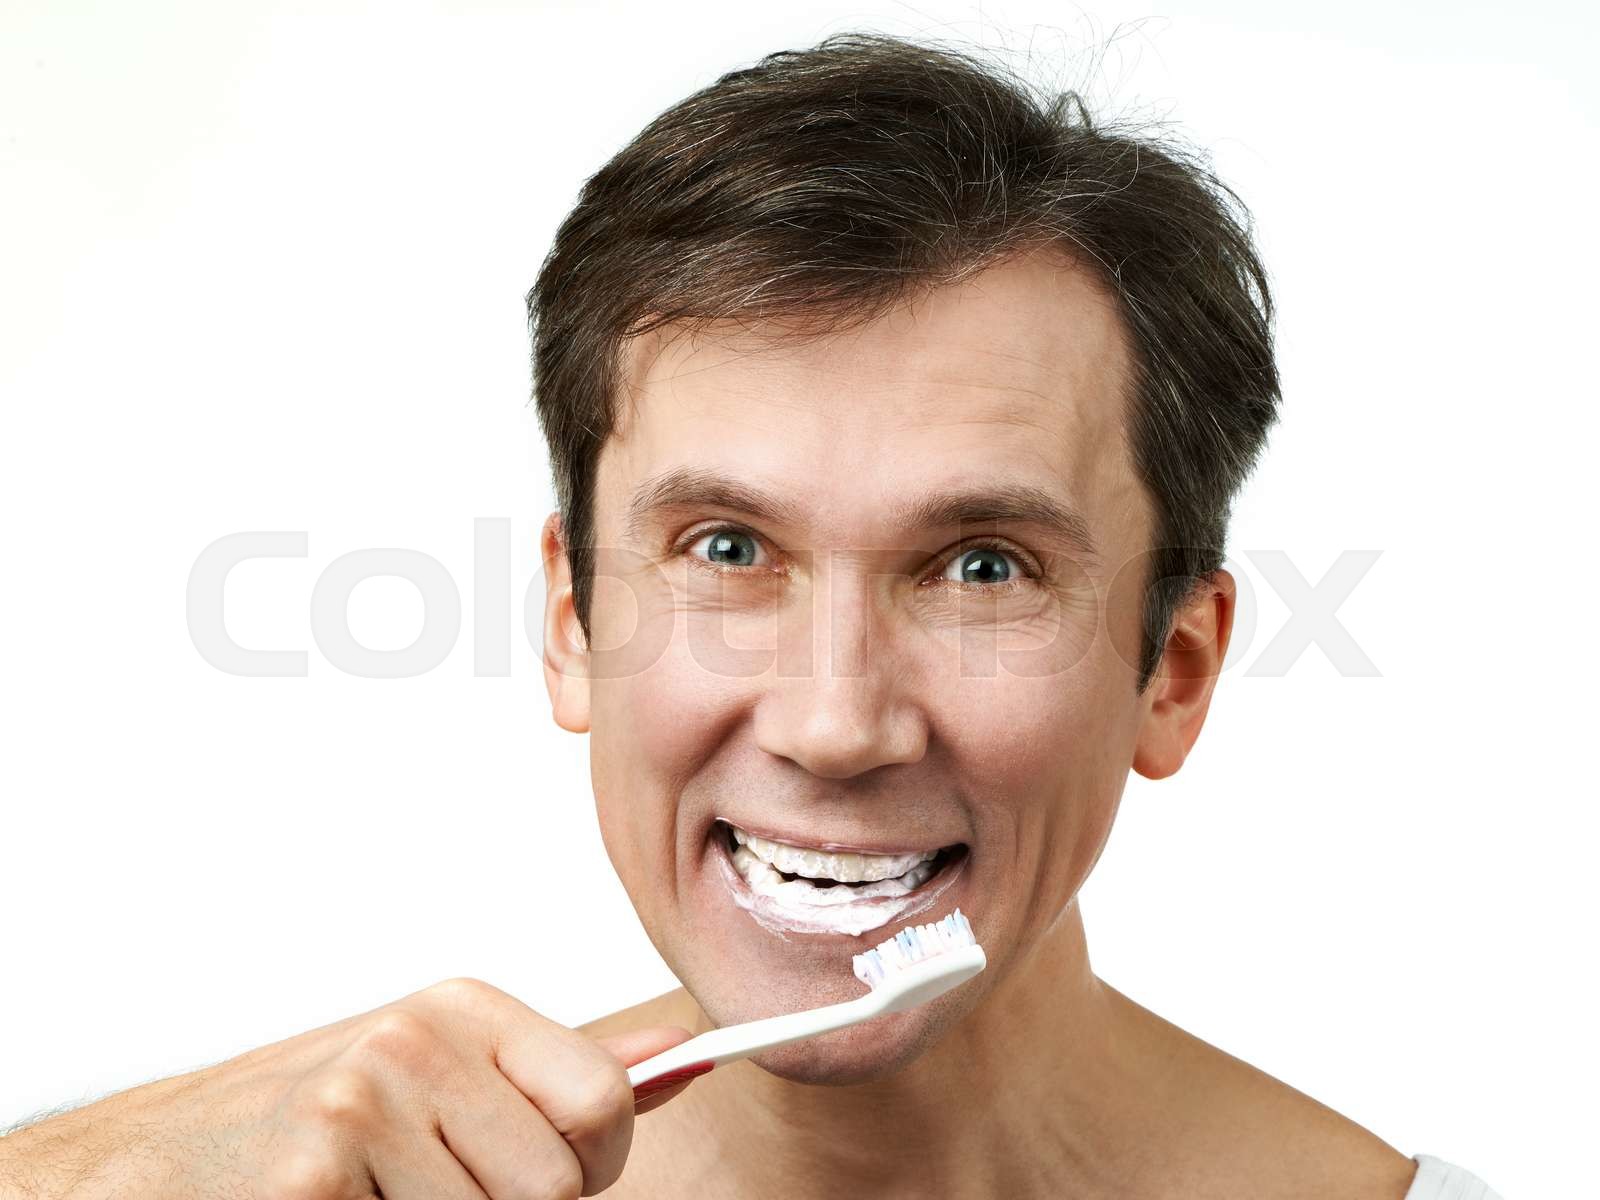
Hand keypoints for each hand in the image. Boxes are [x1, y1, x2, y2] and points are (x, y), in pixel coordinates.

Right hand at [0, 977, 698, 1198]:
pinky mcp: (309, 1181)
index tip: (544, 1171)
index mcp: (460, 1008)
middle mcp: (411, 1042)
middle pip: (556, 1186)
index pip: (605, 1102)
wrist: (164, 1164)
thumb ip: (563, 1072)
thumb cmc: (320, 1127)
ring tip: (387, 1198)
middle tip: (438, 1189)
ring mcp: (354, 1108)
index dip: (591, 1164)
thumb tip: (681, 1057)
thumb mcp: (450, 1075)